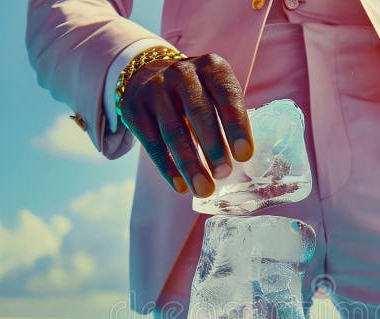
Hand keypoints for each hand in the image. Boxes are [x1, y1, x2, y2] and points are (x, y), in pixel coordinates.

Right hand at [119, 52, 253, 197]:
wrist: (148, 75)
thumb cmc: (197, 94)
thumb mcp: (216, 92)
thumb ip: (228, 118)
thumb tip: (240, 161)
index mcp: (211, 67)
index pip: (227, 95)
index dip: (236, 126)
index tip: (244, 156)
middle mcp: (182, 73)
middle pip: (199, 113)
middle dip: (213, 147)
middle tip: (224, 174)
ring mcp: (156, 89)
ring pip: (174, 131)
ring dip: (190, 164)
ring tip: (204, 189)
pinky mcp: (135, 108)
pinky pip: (153, 143)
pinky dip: (167, 168)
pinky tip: (180, 186)